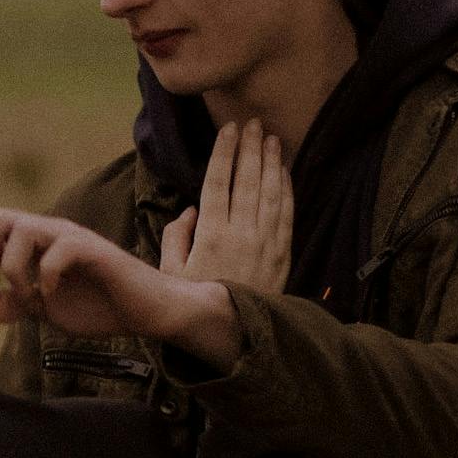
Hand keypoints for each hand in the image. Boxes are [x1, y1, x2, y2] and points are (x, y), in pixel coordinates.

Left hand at [0, 210, 171, 337]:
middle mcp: (50, 233)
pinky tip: (54, 294)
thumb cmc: (100, 308)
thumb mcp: (49, 311)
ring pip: (23, 228)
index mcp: (35, 245)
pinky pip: (60, 247)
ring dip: (14, 268)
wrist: (144, 313)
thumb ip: (20, 303)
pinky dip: (47, 273)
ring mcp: (72, 237)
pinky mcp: (95, 249)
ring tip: (29, 296)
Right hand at [171, 121, 292, 293]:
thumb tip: (190, 210)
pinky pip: (287, 213)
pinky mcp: (283, 254)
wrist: (232, 334)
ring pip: (270, 192)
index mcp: (210, 234)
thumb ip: (175, 237)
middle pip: (247, 180)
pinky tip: (285, 171)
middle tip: (254, 123)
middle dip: (251, 148)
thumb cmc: (195, 301)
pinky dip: (287, 189)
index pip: (218, 181)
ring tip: (272, 138)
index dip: (224, 152)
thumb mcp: (170, 273)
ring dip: (272, 162)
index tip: (229, 129)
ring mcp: (265, 243)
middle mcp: (241, 233)